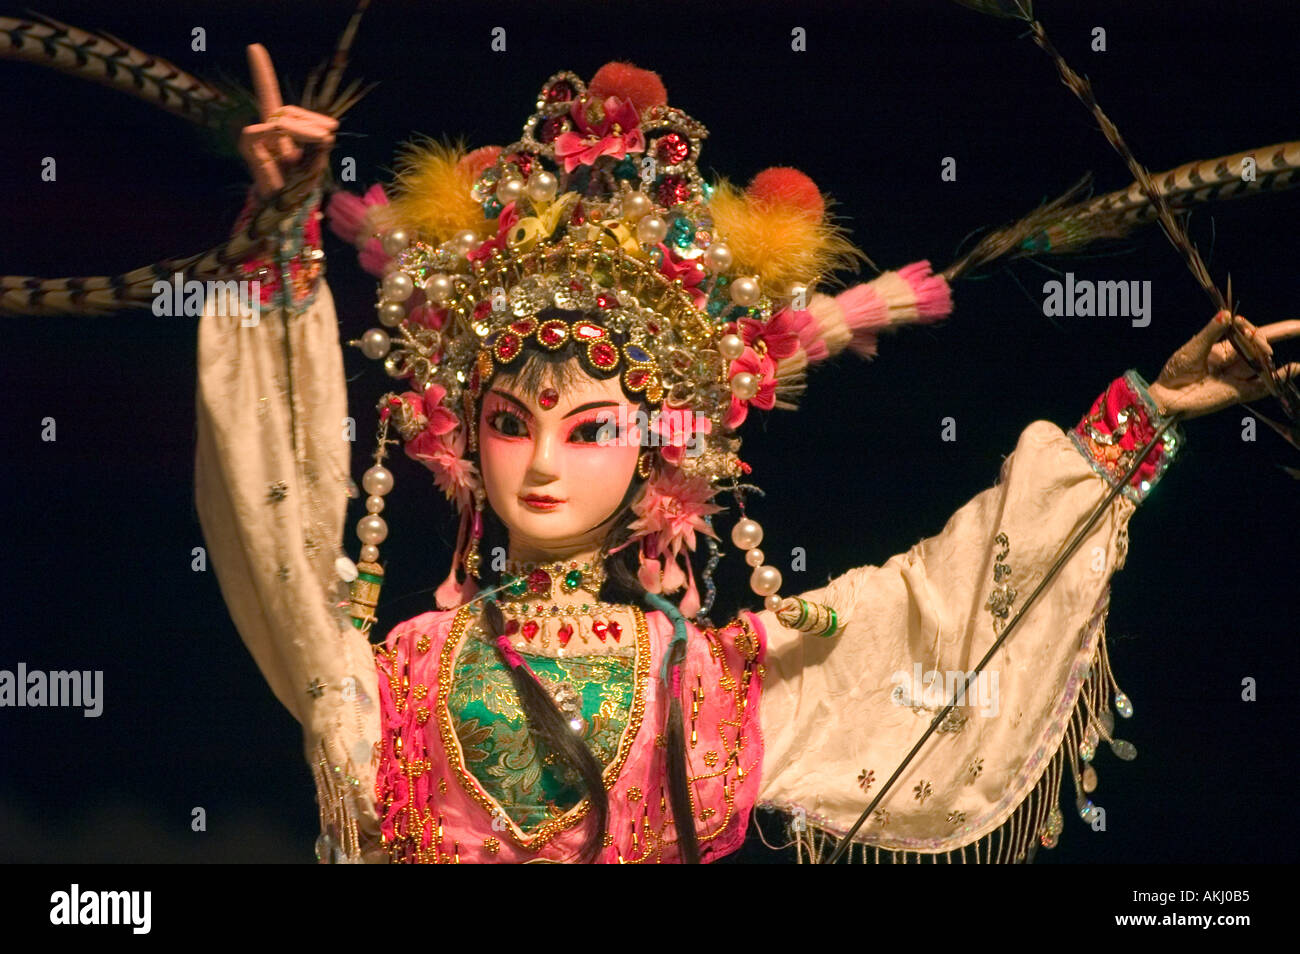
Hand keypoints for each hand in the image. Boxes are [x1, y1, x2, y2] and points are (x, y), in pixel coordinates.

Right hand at [237, 44, 337, 198]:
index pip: (269, 97)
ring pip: (280, 119)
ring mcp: (254, 138)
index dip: (262, 73)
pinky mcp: (249, 147)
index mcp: (277, 131)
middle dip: (310, 120)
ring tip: (322, 141)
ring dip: (304, 129)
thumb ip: (321, 146)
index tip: (254, 47)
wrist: (283, 211)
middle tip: (331, 132)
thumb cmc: (298, 189)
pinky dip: (288, 138)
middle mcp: (263, 130)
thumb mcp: (316, 164)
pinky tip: (297, 153)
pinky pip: (268, 130)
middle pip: (285, 110)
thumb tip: (328, 134)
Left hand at [1145, 311, 1299, 419]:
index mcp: (1223, 346)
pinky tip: (1297, 368)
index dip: (1254, 329)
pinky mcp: (1238, 393)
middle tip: (1263, 346)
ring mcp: (1238, 376)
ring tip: (1269, 353)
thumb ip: (1210, 333)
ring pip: (1262, 363)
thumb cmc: (1175, 372)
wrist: (1166, 398)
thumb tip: (1227, 315)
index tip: (1242, 325)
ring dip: (1269, 357)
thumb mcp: (1192, 349)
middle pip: (1259, 346)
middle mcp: (1234, 360)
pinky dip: (1280, 378)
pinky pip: (1263, 386)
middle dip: (1264, 341)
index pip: (1248, 332)